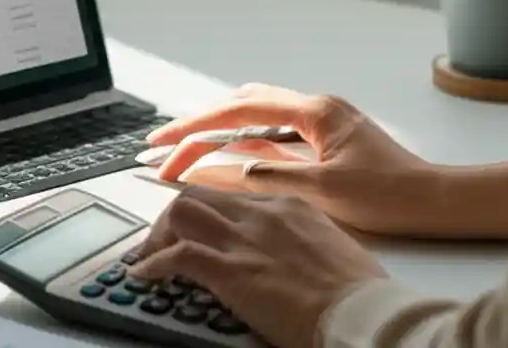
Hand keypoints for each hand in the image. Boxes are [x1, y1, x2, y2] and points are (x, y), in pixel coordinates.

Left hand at [131, 186, 384, 347]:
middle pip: (201, 194)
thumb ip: (305, 241)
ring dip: (159, 234)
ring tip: (151, 255)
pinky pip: (178, 256)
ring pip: (182, 211)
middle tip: (165, 240)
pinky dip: (153, 263)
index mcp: (290, 206)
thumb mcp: (334, 249)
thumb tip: (291, 255)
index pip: (233, 194)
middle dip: (175, 216)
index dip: (209, 210)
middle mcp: (263, 213)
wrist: (362, 313)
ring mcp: (245, 239)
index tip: (200, 224)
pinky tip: (145, 275)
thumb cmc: (358, 293)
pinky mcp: (232, 270)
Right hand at [149, 83, 507, 238]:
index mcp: (314, 112)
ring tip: (184, 148)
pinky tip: (226, 157)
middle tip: (164, 145)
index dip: (195, 126)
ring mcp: (320, 122)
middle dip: (198, 124)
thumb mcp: (322, 190)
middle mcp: (315, 108)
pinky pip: (273, 135)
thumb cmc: (391, 194)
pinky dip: (243, 144)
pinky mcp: (324, 140)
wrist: (435, 200)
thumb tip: (223, 169)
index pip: (239, 111)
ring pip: (255, 117)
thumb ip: (268, 177)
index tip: (164, 141)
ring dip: (218, 132)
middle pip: (242, 106)